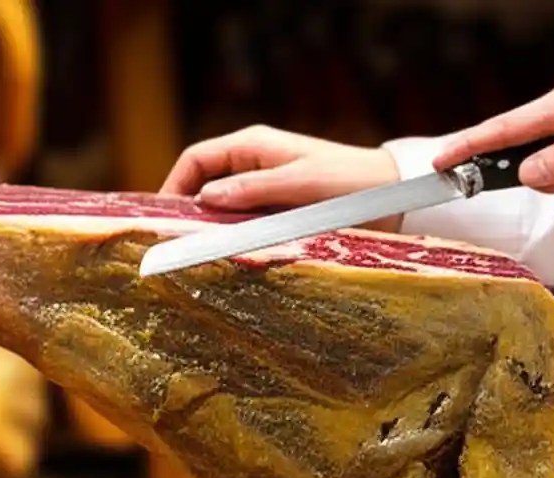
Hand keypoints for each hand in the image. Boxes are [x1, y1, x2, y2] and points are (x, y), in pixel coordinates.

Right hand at [158, 125, 404, 231]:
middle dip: (188, 212)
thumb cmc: (351, 182)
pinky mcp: (278, 208)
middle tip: (178, 244)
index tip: (161, 219)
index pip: (196, 160)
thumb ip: (252, 189)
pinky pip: (245, 222)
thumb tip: (204, 198)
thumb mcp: (300, 183)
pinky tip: (234, 256)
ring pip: (222, 207)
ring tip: (203, 255)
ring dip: (213, 229)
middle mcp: (254, 164)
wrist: (392, 193)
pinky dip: (235, 238)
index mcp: (253, 146)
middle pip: (204, 184)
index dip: (173, 186)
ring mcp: (265, 186)